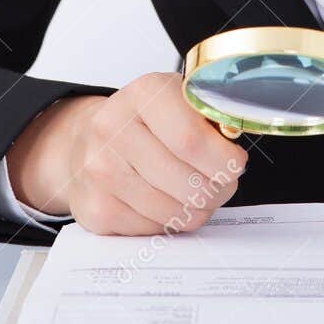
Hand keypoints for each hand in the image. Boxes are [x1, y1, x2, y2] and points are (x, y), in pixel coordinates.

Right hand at [5, 71, 247, 234]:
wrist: (88, 140)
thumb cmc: (147, 120)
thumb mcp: (180, 99)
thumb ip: (210, 117)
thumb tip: (233, 151)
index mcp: (143, 93)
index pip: (192, 140)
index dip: (224, 160)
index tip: (235, 163)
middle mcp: (113, 129)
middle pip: (189, 183)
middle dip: (219, 190)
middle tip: (223, 182)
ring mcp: (100, 171)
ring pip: (176, 212)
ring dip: (198, 209)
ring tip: (196, 191)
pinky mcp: (95, 207)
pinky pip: (155, 229)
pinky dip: (170, 220)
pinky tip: (166, 200)